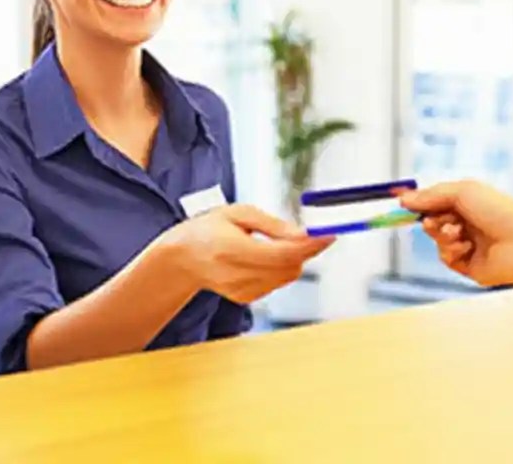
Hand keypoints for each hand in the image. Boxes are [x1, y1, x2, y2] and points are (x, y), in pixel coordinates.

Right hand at [160, 204, 332, 303]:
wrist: (184, 257)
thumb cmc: (210, 229)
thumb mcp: (239, 214)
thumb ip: (273, 226)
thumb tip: (304, 234)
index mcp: (233, 250)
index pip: (283, 254)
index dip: (310, 246)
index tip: (328, 234)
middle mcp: (238, 275)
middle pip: (289, 268)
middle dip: (305, 250)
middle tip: (309, 232)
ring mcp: (242, 290)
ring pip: (286, 276)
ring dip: (292, 259)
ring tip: (272, 242)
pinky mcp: (245, 298)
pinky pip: (276, 282)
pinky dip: (279, 268)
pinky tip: (261, 257)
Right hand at [399, 180, 512, 286]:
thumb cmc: (499, 212)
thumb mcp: (463, 193)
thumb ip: (432, 196)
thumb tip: (403, 199)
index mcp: (471, 203)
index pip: (438, 201)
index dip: (421, 203)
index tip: (402, 204)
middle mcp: (469, 223)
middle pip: (434, 221)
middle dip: (431, 221)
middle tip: (433, 222)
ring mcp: (469, 245)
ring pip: (437, 241)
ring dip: (442, 236)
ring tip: (457, 234)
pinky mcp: (469, 265)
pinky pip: (446, 258)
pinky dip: (450, 251)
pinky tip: (466, 248)